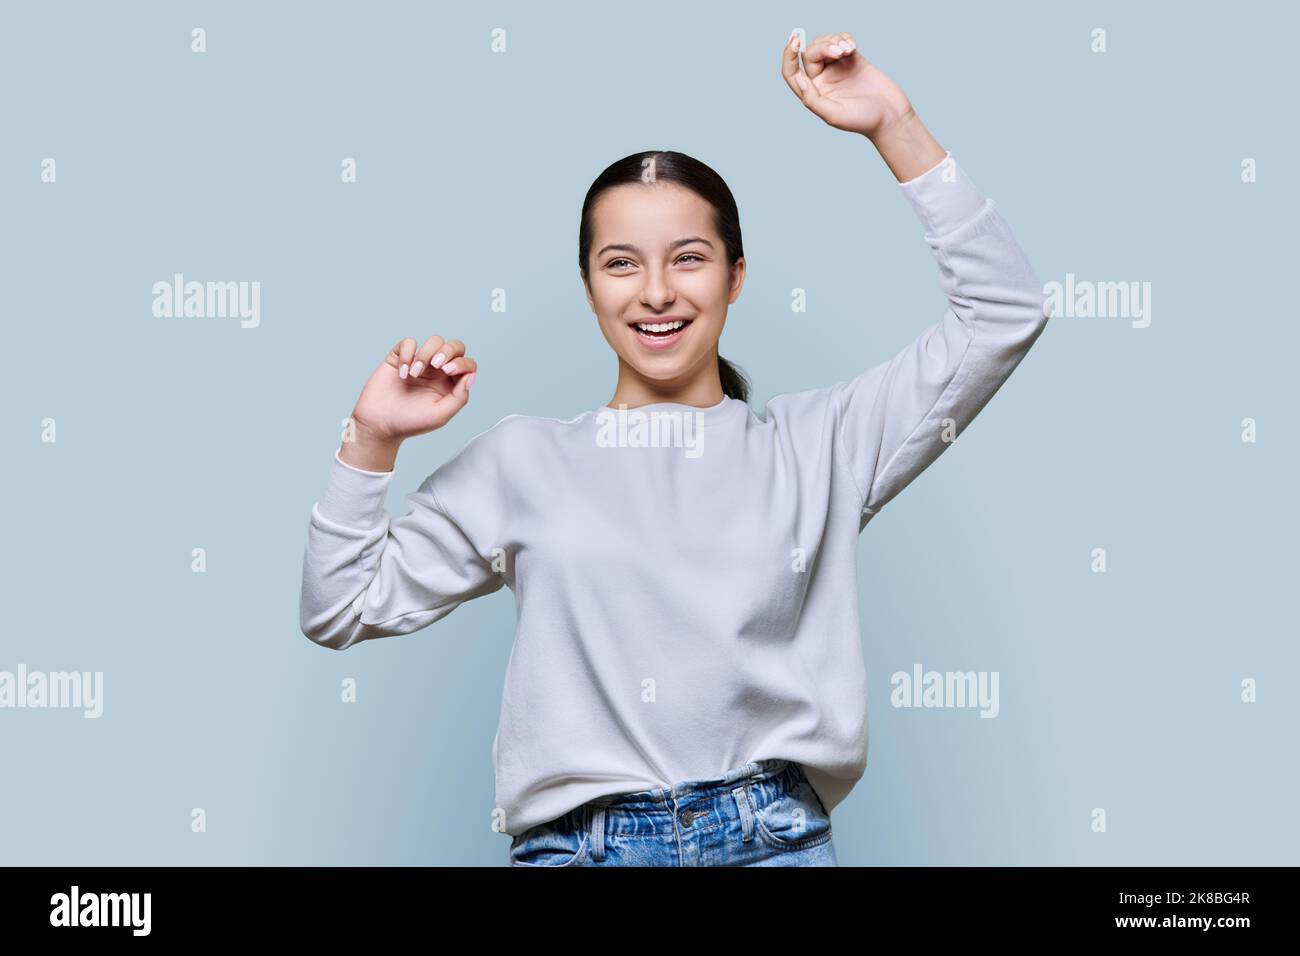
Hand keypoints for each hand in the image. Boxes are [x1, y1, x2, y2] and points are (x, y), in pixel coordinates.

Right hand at [349, 335, 476, 444]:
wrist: (379, 424)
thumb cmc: (410, 423)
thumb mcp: (440, 415)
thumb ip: (460, 397)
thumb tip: (471, 375)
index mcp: (451, 384)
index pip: (466, 365)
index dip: (461, 363)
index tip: (448, 371)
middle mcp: (438, 372)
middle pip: (454, 346)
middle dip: (448, 350)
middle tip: (437, 364)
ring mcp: (419, 363)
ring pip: (434, 341)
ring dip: (426, 353)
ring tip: (414, 373)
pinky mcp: (399, 358)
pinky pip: (408, 342)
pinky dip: (407, 353)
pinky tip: (402, 373)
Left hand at [781, 30, 914, 140]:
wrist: (891, 115)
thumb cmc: (863, 120)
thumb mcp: (834, 115)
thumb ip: (813, 100)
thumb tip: (799, 79)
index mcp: (814, 94)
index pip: (792, 72)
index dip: (789, 56)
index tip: (794, 42)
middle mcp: (822, 80)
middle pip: (811, 53)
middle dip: (823, 47)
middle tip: (840, 52)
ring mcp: (837, 69)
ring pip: (825, 43)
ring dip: (834, 40)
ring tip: (848, 50)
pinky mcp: (853, 59)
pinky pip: (842, 40)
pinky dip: (845, 38)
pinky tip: (852, 47)